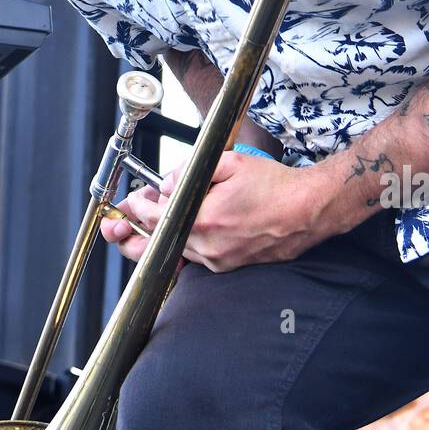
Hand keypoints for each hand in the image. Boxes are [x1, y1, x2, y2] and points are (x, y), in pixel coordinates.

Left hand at [98, 152, 339, 272]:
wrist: (309, 210)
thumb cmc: (275, 185)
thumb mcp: (229, 163)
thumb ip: (191, 171)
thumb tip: (166, 184)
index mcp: (205, 219)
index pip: (156, 217)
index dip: (138, 207)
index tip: (134, 199)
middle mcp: (209, 246)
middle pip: (159, 242)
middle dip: (135, 232)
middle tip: (119, 226)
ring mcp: (220, 260)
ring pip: (176, 253)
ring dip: (159, 240)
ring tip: (143, 229)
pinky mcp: (230, 266)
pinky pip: (196, 259)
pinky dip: (183, 248)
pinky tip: (177, 238)